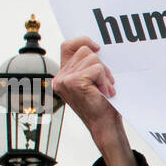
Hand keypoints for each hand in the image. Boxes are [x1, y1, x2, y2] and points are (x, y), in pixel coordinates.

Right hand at [53, 38, 135, 165]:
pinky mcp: (74, 82)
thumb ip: (88, 66)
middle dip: (100, 64)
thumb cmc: (102, 105)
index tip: (98, 48)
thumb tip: (96, 47)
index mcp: (62, 76)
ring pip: (92, 58)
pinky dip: (104, 80)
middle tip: (106, 83)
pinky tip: (105, 93)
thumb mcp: (93, 82)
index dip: (83, 41)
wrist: (104, 125)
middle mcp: (60, 77)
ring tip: (105, 89)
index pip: (67, 46)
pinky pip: (96, 68)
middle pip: (84, 51)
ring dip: (104, 74)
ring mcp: (65, 80)